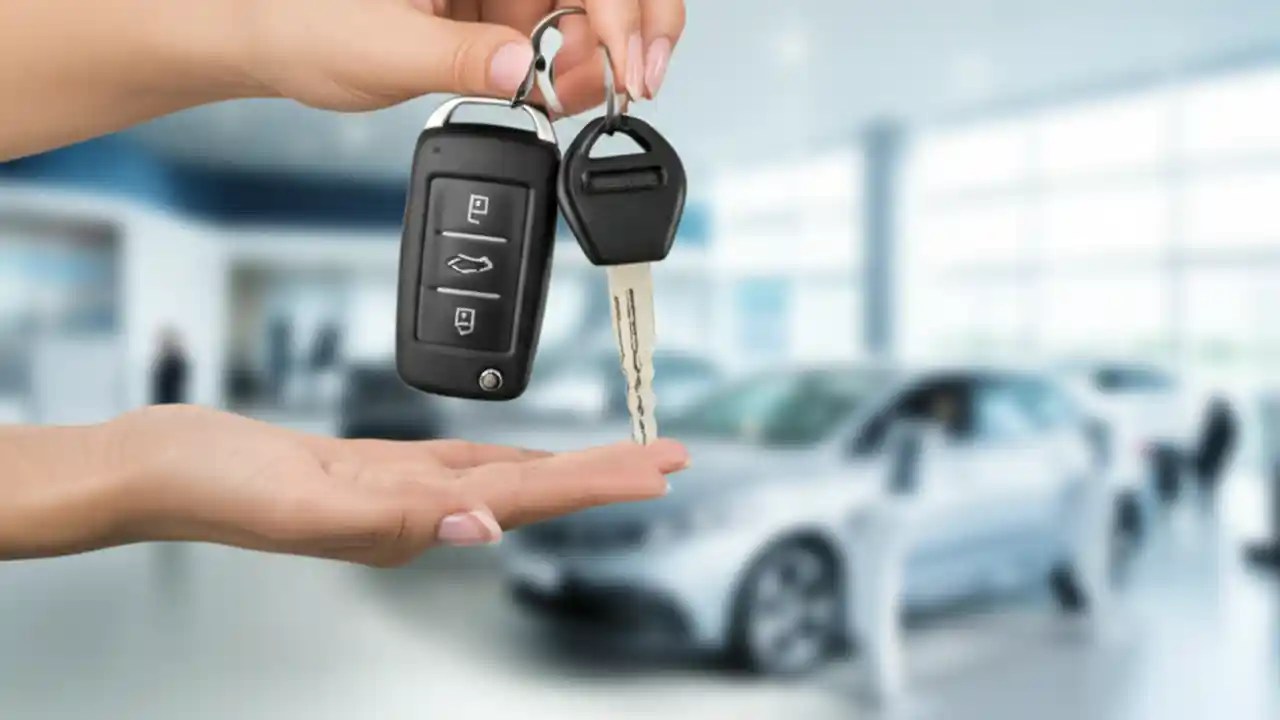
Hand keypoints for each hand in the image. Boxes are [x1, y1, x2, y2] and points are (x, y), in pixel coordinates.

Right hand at [2, 405, 687, 565]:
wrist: (160, 467)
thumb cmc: (213, 489)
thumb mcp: (306, 504)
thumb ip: (398, 517)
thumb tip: (483, 525)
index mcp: (410, 521)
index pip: (529, 498)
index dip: (600, 482)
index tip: (659, 469)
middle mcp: (417, 510)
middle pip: (535, 487)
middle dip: (608, 472)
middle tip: (672, 456)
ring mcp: (397, 488)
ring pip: (505, 473)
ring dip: (568, 467)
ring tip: (622, 459)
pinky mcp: (372, 465)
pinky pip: (458, 460)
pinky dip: (502, 456)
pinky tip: (522, 459)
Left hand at [241, 0, 685, 114]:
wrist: (269, 40)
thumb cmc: (300, 19)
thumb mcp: (382, 48)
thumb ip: (460, 59)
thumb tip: (525, 72)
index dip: (623, 10)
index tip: (628, 68)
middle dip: (630, 31)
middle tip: (629, 88)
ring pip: (590, 9)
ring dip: (600, 58)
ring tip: (568, 98)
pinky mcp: (497, 10)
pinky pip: (558, 34)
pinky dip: (570, 70)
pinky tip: (554, 93)